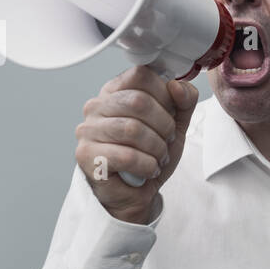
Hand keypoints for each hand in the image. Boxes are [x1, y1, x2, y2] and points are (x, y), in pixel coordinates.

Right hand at [74, 65, 198, 223]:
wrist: (133, 194)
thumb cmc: (148, 154)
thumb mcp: (174, 123)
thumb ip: (183, 100)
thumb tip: (177, 86)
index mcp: (115, 91)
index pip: (141, 75)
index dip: (164, 94)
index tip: (170, 113)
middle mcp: (96, 106)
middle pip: (138, 101)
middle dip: (164, 125)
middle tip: (168, 141)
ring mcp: (88, 130)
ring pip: (132, 129)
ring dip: (157, 148)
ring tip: (159, 157)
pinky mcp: (86, 155)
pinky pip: (126, 156)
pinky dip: (147, 165)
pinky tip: (148, 170)